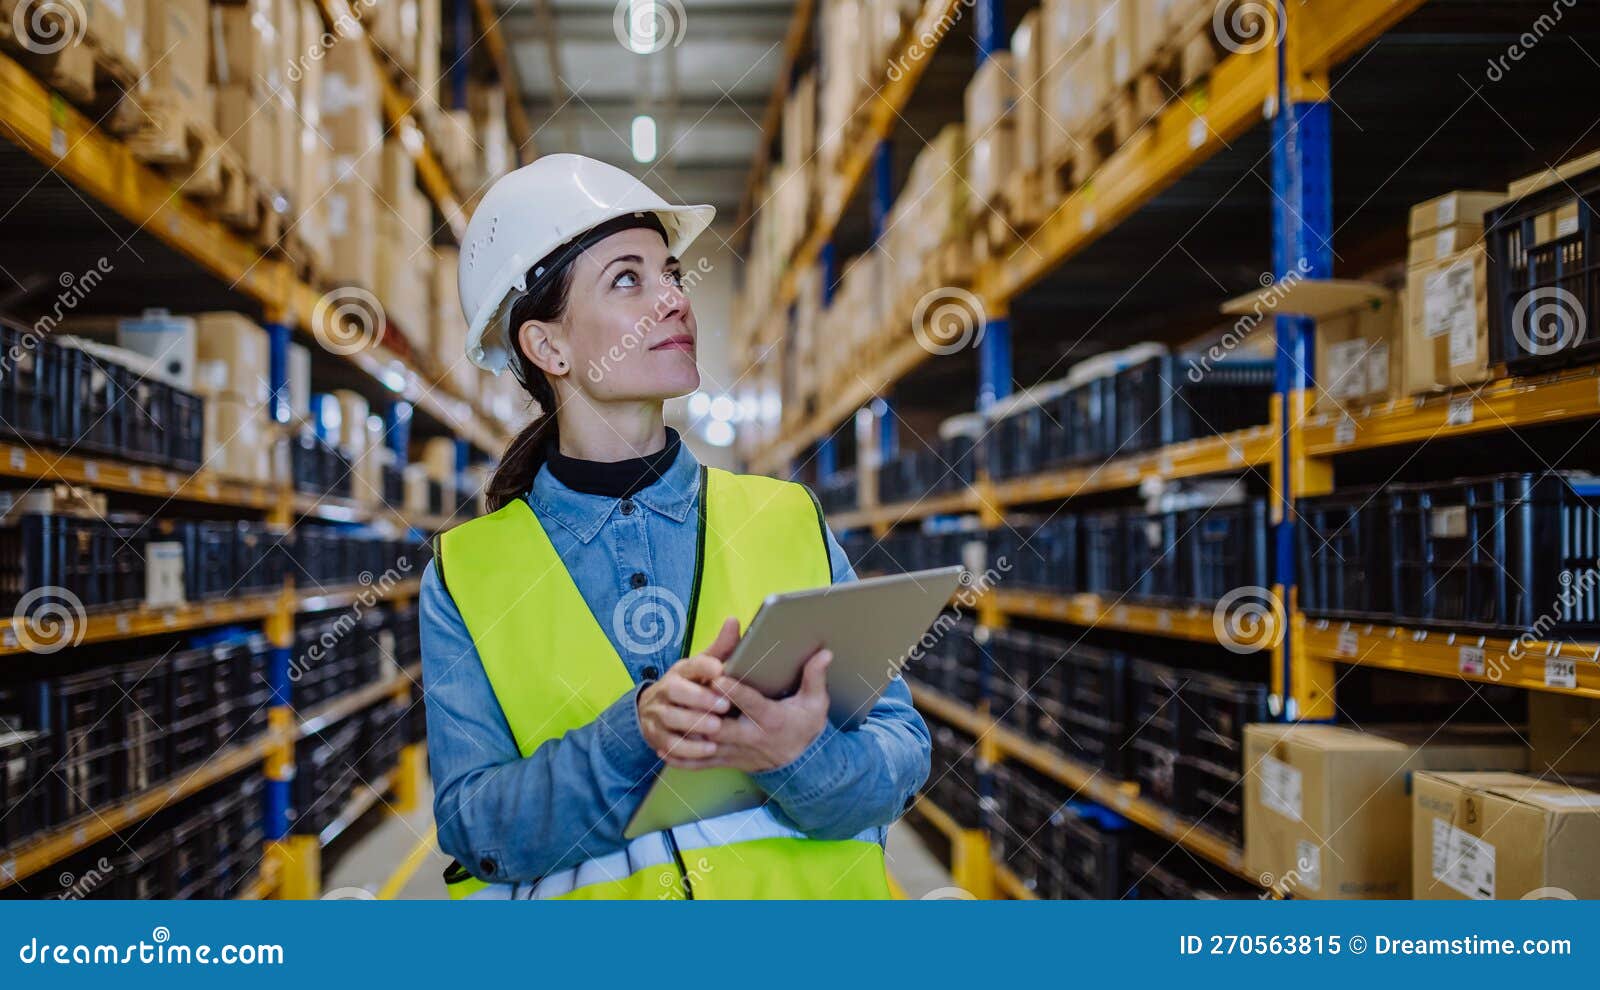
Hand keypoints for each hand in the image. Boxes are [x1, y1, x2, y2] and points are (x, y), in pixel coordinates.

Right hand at [637, 617, 737, 762]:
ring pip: (672, 718)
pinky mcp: (657, 737)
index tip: (720, 670)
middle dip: (699, 698)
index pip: (690, 664)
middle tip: (724, 706)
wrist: (652, 710)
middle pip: (676, 691)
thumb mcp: (703, 667)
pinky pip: (670, 744)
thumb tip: (734, 620)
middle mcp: (666, 690)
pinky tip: (708, 749)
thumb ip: (721, 649)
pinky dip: (689, 749)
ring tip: (717, 728)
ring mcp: (659, 714)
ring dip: (694, 724)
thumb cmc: (689, 686)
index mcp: (680, 671)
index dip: (704, 666)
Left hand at [673, 647, 832, 773]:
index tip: (719, 678)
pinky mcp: (726, 760)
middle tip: (685, 698)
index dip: (735, 692)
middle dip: (703, 715)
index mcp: (772, 720)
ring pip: (707, 746)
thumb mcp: (815, 704)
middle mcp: (751, 737)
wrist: (801, 764)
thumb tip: (823, 653)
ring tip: (667, 722)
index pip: (752, 705)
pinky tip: (663, 748)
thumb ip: (815, 678)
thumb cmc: (804, 727)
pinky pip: (701, 763)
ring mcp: (736, 752)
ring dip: (687, 736)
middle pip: (722, 728)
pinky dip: (682, 758)